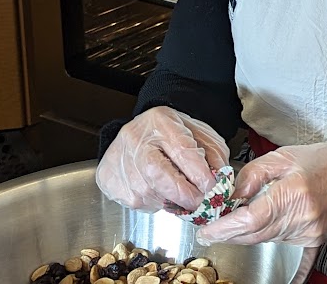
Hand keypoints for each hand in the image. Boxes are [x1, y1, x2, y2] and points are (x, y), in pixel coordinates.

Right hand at [95, 106, 229, 212]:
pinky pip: (133, 201)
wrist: (142, 130)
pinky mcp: (107, 176)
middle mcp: (134, 138)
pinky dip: (151, 203)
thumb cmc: (173, 134)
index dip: (198, 174)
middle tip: (199, 204)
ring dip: (167, 201)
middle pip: (157, 174)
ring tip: (178, 196)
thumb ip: (213, 155)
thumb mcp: (199, 134)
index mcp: (161, 122)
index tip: (212, 189)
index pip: (182, 150)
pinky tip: (158, 192)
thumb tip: (219, 182)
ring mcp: (118, 158)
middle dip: (183, 194)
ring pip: (145, 192)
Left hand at [197, 142, 326, 247]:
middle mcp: (301, 217)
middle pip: (255, 235)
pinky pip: (284, 244)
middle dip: (229, 233)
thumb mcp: (281, 157)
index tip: (207, 230)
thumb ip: (252, 175)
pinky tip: (268, 234)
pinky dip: (270, 237)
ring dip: (248, 233)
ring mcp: (309, 231)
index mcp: (292, 194)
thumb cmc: (319, 161)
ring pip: (267, 239)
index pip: (249, 219)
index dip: (224, 227)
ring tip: (237, 220)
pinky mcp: (314, 238)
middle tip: (211, 229)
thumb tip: (230, 195)